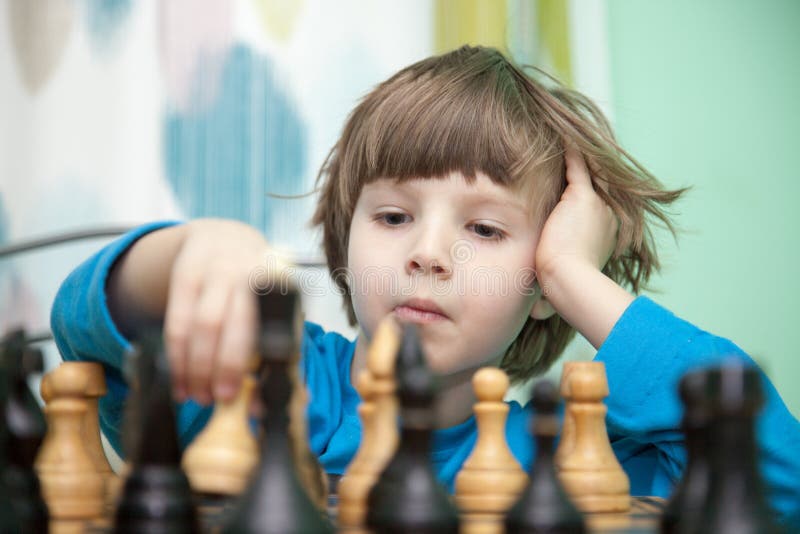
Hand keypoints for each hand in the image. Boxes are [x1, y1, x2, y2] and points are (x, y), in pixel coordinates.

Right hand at [165, 219, 274, 404]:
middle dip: (223, 367)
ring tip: (196, 396)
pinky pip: (177, 320)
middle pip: (232, 324)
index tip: (250, 396)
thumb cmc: (255, 286)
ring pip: (201, 324)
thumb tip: (264, 405)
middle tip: (218, 400)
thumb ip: (275, 349)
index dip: (260, 361)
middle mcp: (248, 271)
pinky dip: (176, 355)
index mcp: (278, 284)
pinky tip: (178, 379)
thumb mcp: (273, 306)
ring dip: (195, 366)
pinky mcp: (185, 273)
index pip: (271, 326)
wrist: (225, 236)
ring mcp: (215, 269)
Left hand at [535, 145, 618, 286]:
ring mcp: (595, 206)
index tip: (562, 203)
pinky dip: (569, 152)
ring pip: (584, 176)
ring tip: (560, 144)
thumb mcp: (555, 289)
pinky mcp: (582, 197)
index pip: (585, 214)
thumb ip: (546, 295)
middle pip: (587, 192)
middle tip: (564, 164)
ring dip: (573, 163)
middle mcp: (604, 218)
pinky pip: (576, 165)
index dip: (573, 206)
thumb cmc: (561, 291)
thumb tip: (534, 314)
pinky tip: (560, 136)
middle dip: (575, 181)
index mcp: (600, 237)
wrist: (569, 281)